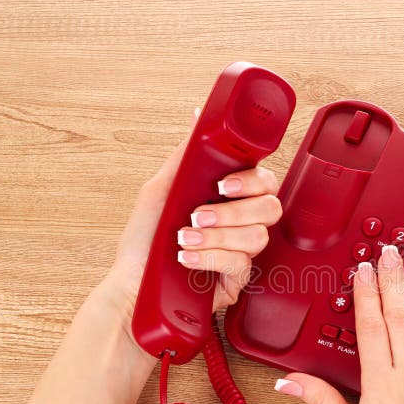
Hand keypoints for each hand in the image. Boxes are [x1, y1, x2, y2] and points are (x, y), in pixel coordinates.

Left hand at [104, 109, 281, 319]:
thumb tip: (197, 119)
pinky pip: (241, 263)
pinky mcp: (237, 278)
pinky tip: (187, 258)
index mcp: (226, 198)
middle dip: (232, 212)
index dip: (251, 181)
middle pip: (270, 208)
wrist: (133, 284)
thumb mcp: (159, 191)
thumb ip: (185, 156)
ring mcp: (240, 251)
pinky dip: (209, 257)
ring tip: (184, 239)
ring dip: (216, 236)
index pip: (264, 181)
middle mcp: (237, 222)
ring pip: (258, 236)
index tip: (223, 185)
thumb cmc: (143, 242)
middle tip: (198, 215)